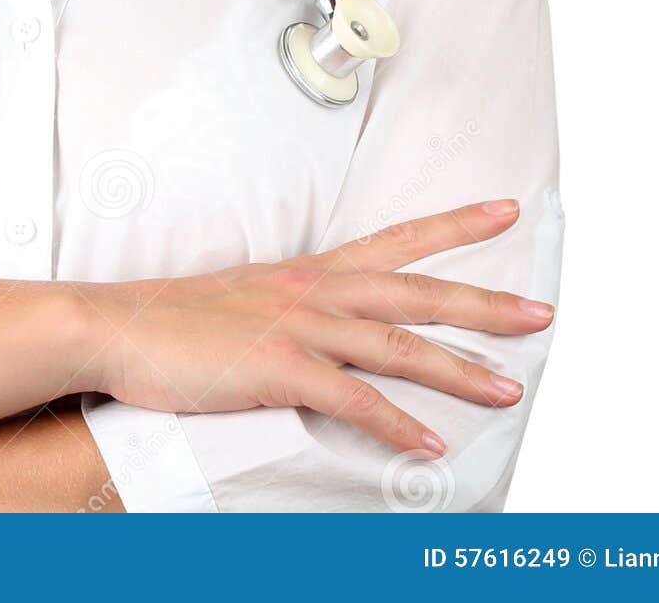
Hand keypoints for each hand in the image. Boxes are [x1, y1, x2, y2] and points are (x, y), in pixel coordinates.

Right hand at [85, 198, 554, 456]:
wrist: (116, 327)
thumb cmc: (174, 322)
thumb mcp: (245, 301)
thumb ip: (293, 313)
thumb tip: (329, 335)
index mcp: (306, 273)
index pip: (395, 241)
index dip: (452, 225)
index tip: (502, 211)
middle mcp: (310, 291)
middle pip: (414, 291)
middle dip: (482, 302)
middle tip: (542, 312)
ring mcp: (295, 326)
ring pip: (395, 345)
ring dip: (457, 370)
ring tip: (508, 389)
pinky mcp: (276, 367)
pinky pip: (351, 398)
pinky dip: (395, 425)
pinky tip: (427, 447)